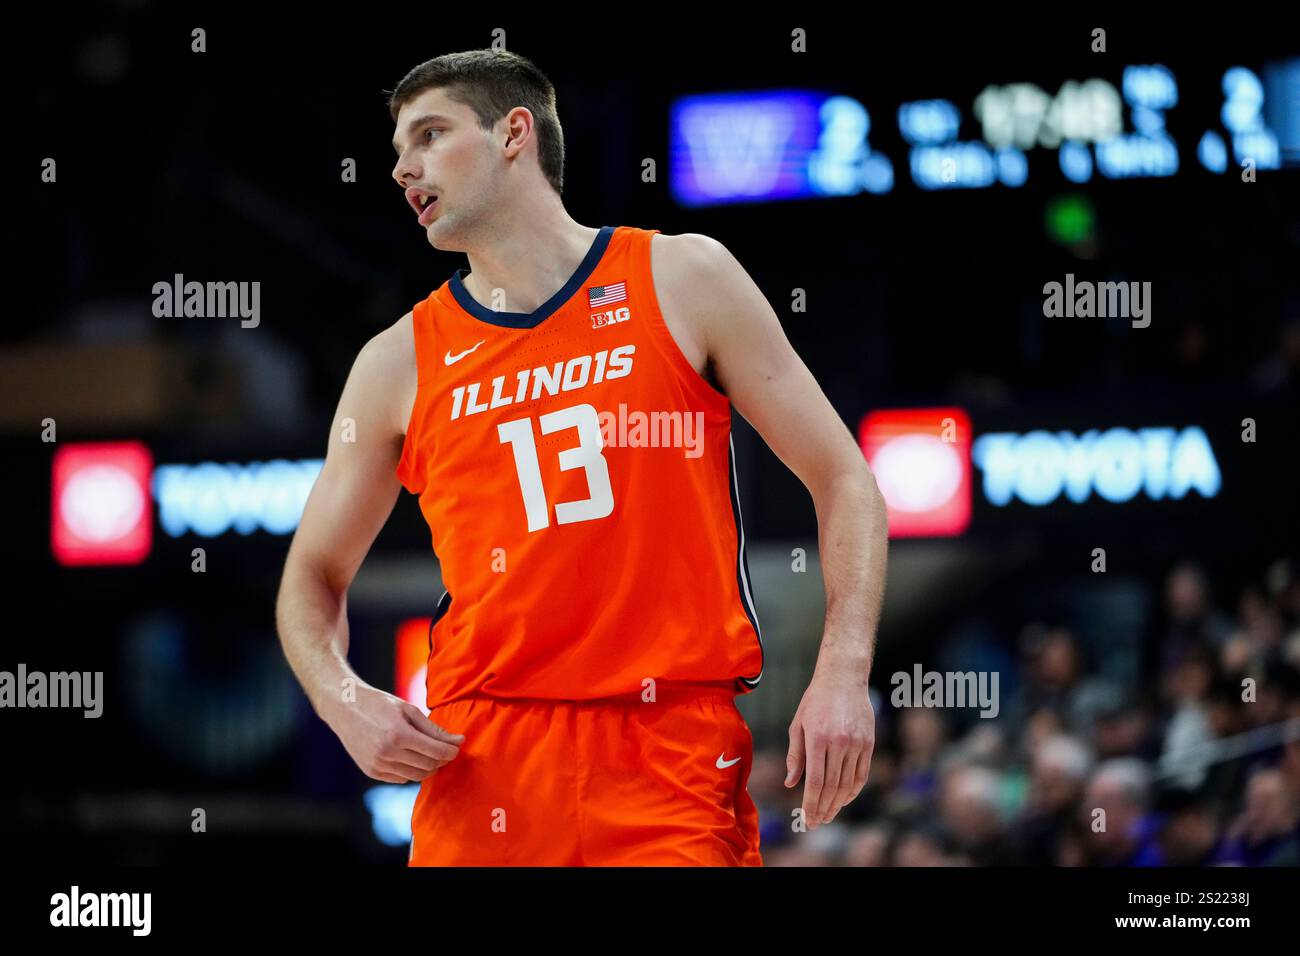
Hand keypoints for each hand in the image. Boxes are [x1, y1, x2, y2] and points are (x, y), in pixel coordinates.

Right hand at [324, 682, 464, 782]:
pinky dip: (411, 771)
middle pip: (428, 766)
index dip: (451, 751)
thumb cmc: (380, 704)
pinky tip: (412, 758)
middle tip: (447, 750)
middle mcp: (387, 753)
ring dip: (429, 768)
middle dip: (442, 760)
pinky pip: (401, 778)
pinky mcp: (371, 772)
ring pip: (416, 776)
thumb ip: (434, 729)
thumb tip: (459, 741)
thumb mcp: (409, 710)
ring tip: (432, 754)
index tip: (458, 746)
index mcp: (398, 734)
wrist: (345, 708)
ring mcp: (377, 765)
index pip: (436, 752)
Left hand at [785, 669, 874, 827]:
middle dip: (824, 808)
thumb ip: (795, 755)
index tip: (807, 818)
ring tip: (828, 815)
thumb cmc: (815, 701)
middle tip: (816, 823)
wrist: (843, 678)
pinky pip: (862, 774)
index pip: (816, 781)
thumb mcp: (798, 724)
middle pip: (833, 787)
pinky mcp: (869, 743)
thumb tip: (791, 783)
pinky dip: (854, 791)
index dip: (812, 803)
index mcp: (818, 738)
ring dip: (838, 804)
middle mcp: (839, 742)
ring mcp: (857, 743)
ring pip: (848, 783)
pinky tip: (844, 800)